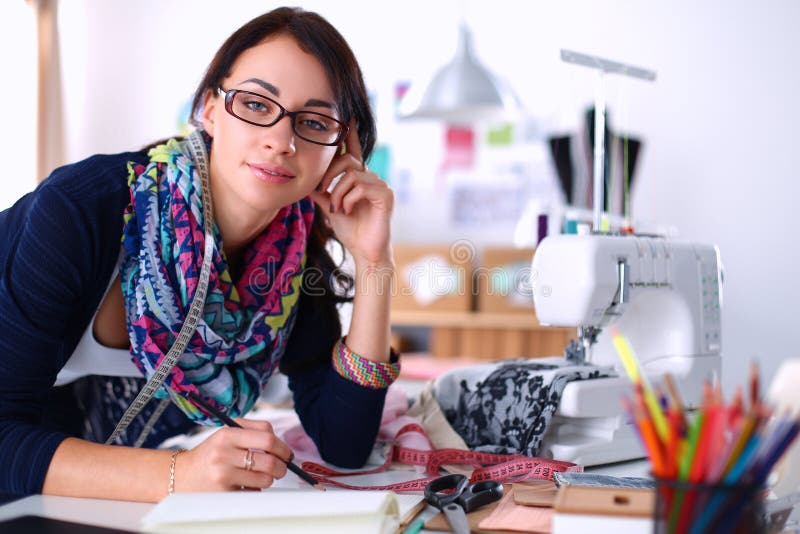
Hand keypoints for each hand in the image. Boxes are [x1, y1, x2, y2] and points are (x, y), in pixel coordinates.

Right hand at [175, 419, 289, 491]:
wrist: (183, 474)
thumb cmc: (210, 453)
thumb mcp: (227, 432)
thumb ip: (253, 430)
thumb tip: (280, 443)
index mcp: (228, 434)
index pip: (267, 436)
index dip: (282, 446)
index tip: (285, 452)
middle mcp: (224, 453)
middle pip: (269, 460)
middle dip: (282, 465)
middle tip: (282, 467)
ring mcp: (223, 473)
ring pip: (265, 478)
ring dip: (270, 478)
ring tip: (262, 475)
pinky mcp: (223, 491)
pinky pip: (253, 491)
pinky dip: (256, 488)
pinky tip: (247, 483)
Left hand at [310, 120, 393, 266]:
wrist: (364, 251)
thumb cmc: (350, 230)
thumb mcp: (330, 206)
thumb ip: (321, 190)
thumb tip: (306, 178)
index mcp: (359, 178)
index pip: (354, 151)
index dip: (351, 134)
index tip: (348, 116)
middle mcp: (371, 178)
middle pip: (347, 160)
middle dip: (330, 175)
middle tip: (323, 192)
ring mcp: (381, 185)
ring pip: (351, 174)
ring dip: (337, 193)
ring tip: (337, 208)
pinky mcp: (385, 195)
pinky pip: (360, 186)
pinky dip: (347, 199)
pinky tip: (347, 211)